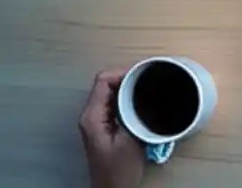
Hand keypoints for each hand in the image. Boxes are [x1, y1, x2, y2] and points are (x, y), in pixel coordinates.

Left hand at [79, 69, 144, 187]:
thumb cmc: (119, 170)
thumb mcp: (131, 139)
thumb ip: (134, 114)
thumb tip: (142, 93)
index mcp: (93, 116)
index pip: (103, 80)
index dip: (124, 72)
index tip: (144, 74)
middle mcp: (91, 115)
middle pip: (107, 83)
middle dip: (128, 77)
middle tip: (150, 79)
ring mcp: (96, 120)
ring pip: (111, 92)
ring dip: (129, 87)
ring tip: (149, 88)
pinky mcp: (105, 125)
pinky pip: (115, 103)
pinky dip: (129, 98)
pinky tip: (143, 102)